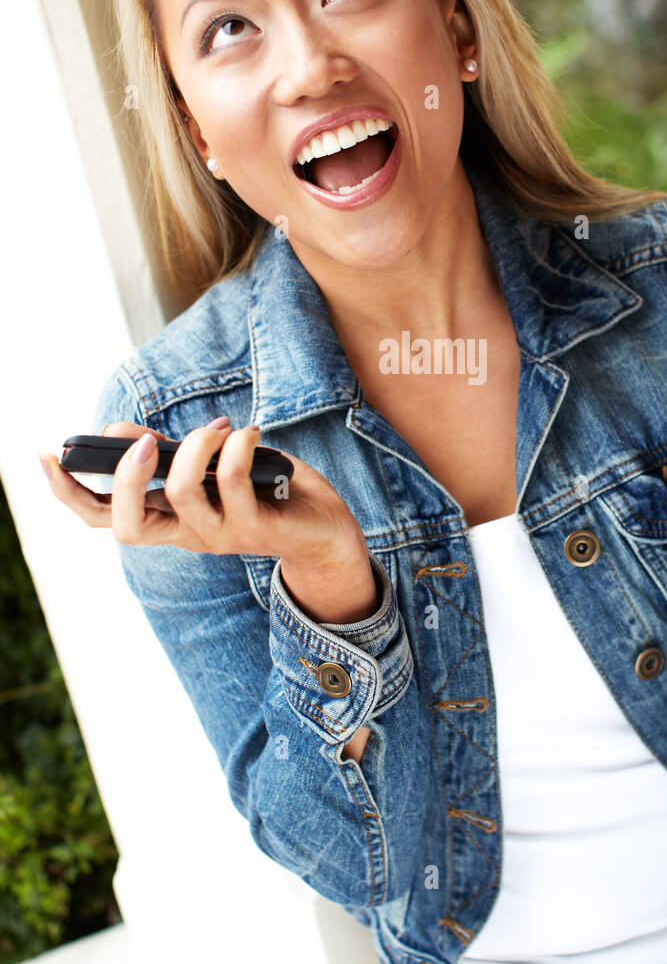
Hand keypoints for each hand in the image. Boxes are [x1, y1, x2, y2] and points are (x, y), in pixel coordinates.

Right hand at [39, 420, 374, 615]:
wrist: (325, 532)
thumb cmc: (266, 493)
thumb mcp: (210, 469)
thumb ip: (168, 453)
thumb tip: (120, 430)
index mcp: (167, 520)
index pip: (101, 518)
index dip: (66, 493)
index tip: (44, 456)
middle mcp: (185, 533)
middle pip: (125, 526)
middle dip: (124, 477)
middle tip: (145, 442)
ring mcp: (219, 535)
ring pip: (181, 493)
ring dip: (195, 447)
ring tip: (220, 428)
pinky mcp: (255, 527)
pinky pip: (234, 482)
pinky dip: (237, 447)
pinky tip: (249, 433)